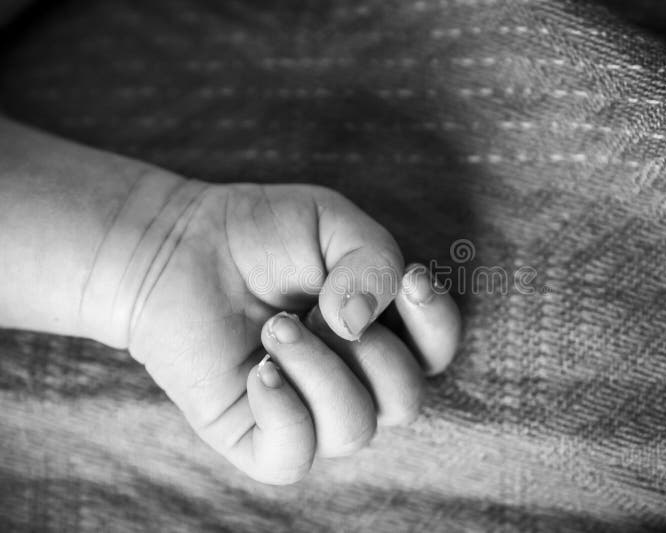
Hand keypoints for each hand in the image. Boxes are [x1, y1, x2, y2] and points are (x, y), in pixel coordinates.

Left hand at [125, 182, 460, 483]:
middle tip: (313, 304)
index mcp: (382, 333)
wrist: (180, 248)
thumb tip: (359, 323)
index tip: (408, 278)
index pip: (437, 353)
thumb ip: (374, 260)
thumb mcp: (334, 223)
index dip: (436, 323)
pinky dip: (283, 410)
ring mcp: (307, 413)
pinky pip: (294, 456)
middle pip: (405, 400)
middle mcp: (353, 380)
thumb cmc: (262, 234)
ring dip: (319, 370)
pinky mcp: (256, 437)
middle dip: (367, 348)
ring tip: (275, 325)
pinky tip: (259, 369)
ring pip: (354, 429)